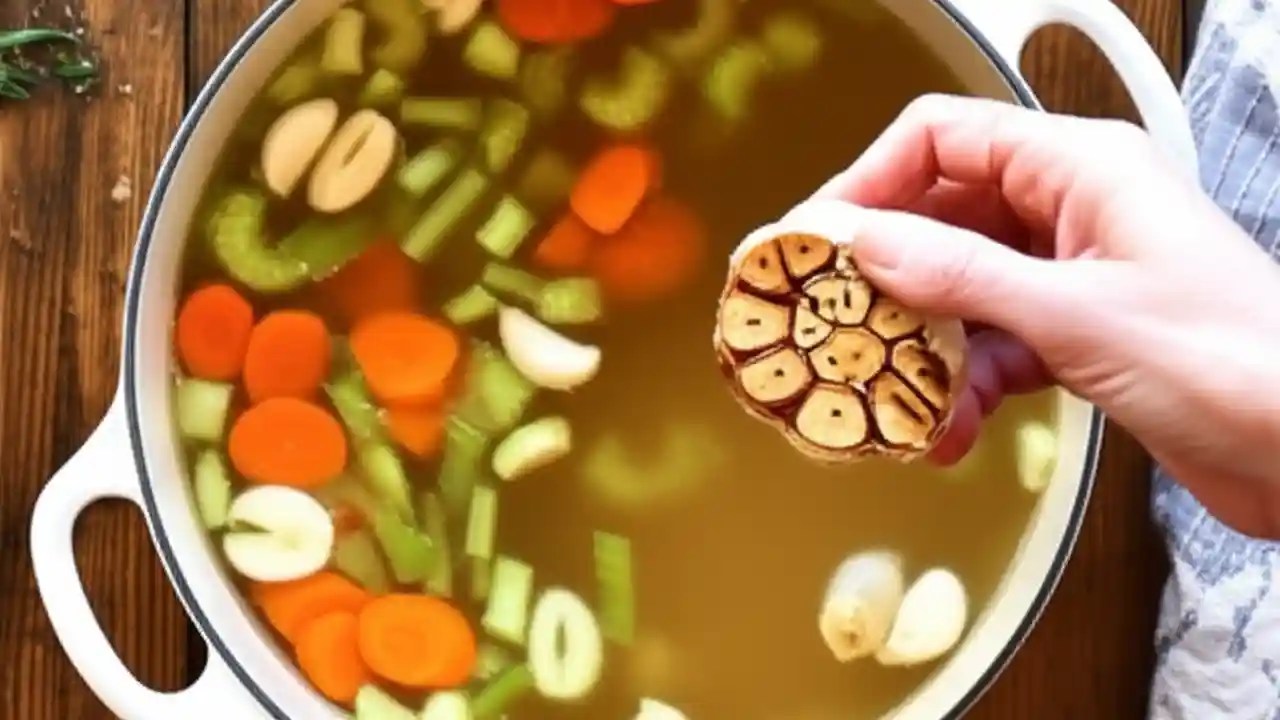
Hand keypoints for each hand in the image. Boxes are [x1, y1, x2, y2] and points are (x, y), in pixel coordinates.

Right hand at [808, 93, 1279, 538]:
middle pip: (942, 216)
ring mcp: (1071, 273)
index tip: (818, 242)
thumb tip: (867, 243)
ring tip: (888, 393)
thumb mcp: (1080, 317)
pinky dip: (965, 385)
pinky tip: (947, 430)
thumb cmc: (1235, 363)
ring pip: (961, 288)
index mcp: (1080, 168)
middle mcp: (1070, 209)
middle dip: (886, 274)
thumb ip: (966, 277)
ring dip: (923, 344)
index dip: (870, 181)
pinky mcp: (1077, 334)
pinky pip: (992, 344)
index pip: (945, 139)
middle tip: (830, 323)